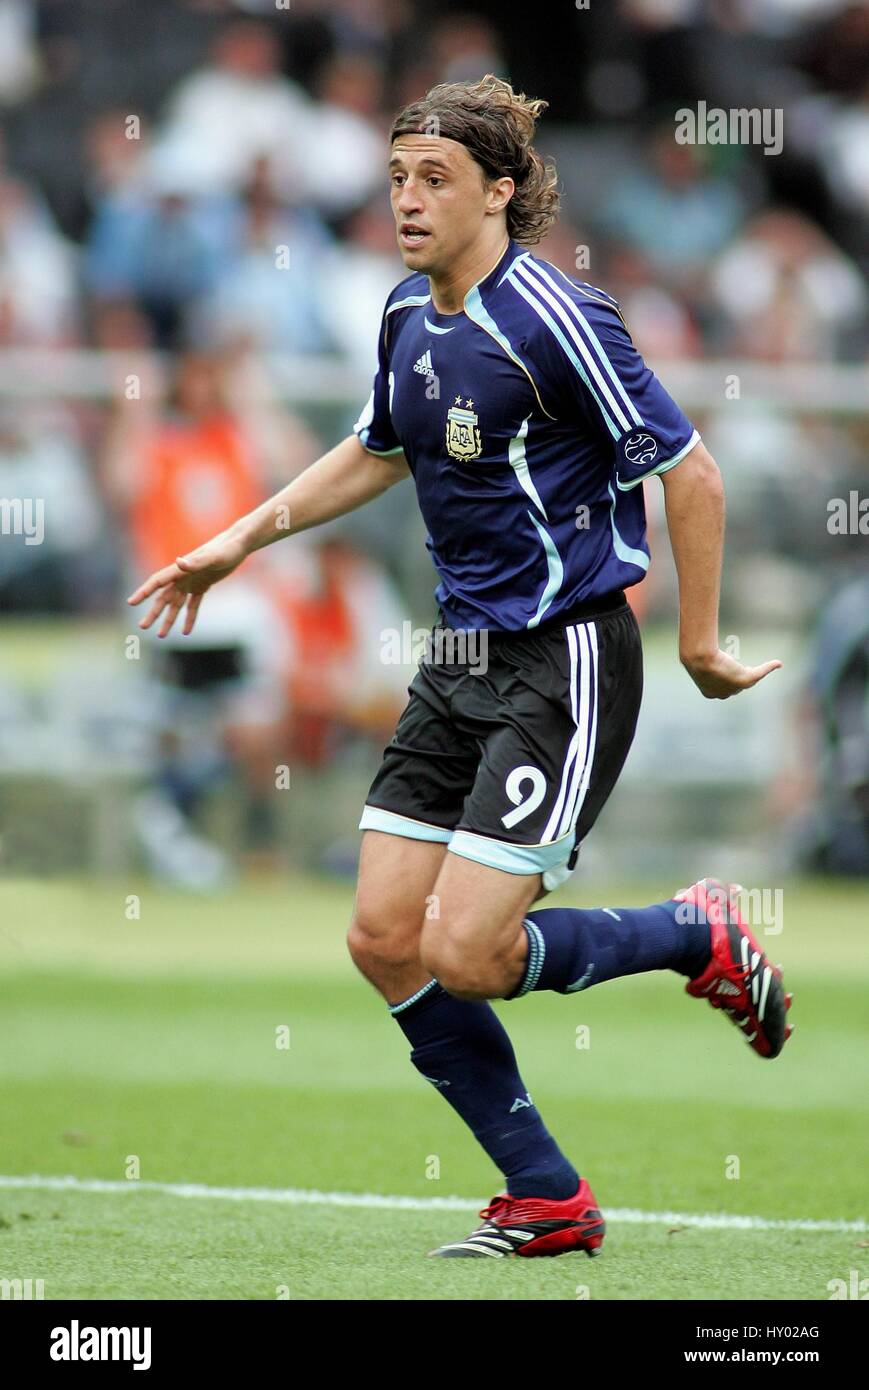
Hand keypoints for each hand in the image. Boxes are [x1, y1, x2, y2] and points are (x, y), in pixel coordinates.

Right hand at [126, 531, 248, 637]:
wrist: (238, 545)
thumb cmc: (226, 549)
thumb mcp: (213, 557)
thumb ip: (196, 562)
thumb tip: (179, 562)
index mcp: (180, 569)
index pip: (157, 582)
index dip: (143, 592)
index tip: (131, 602)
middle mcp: (182, 576)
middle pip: (163, 598)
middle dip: (153, 612)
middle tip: (143, 627)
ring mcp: (191, 582)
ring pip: (176, 605)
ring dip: (168, 619)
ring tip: (161, 635)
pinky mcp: (202, 586)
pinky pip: (193, 605)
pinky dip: (189, 618)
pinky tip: (186, 631)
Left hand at [681, 648, 781, 699]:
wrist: (699, 658)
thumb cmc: (694, 655)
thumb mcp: (696, 658)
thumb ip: (699, 658)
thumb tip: (694, 647)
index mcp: (709, 693)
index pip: (722, 687)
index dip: (727, 679)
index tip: (729, 671)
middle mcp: (722, 695)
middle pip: (735, 686)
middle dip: (739, 677)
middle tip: (743, 667)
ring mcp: (734, 689)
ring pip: (747, 680)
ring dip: (753, 673)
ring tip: (750, 667)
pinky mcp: (744, 680)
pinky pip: (760, 673)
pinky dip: (769, 667)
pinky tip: (778, 663)